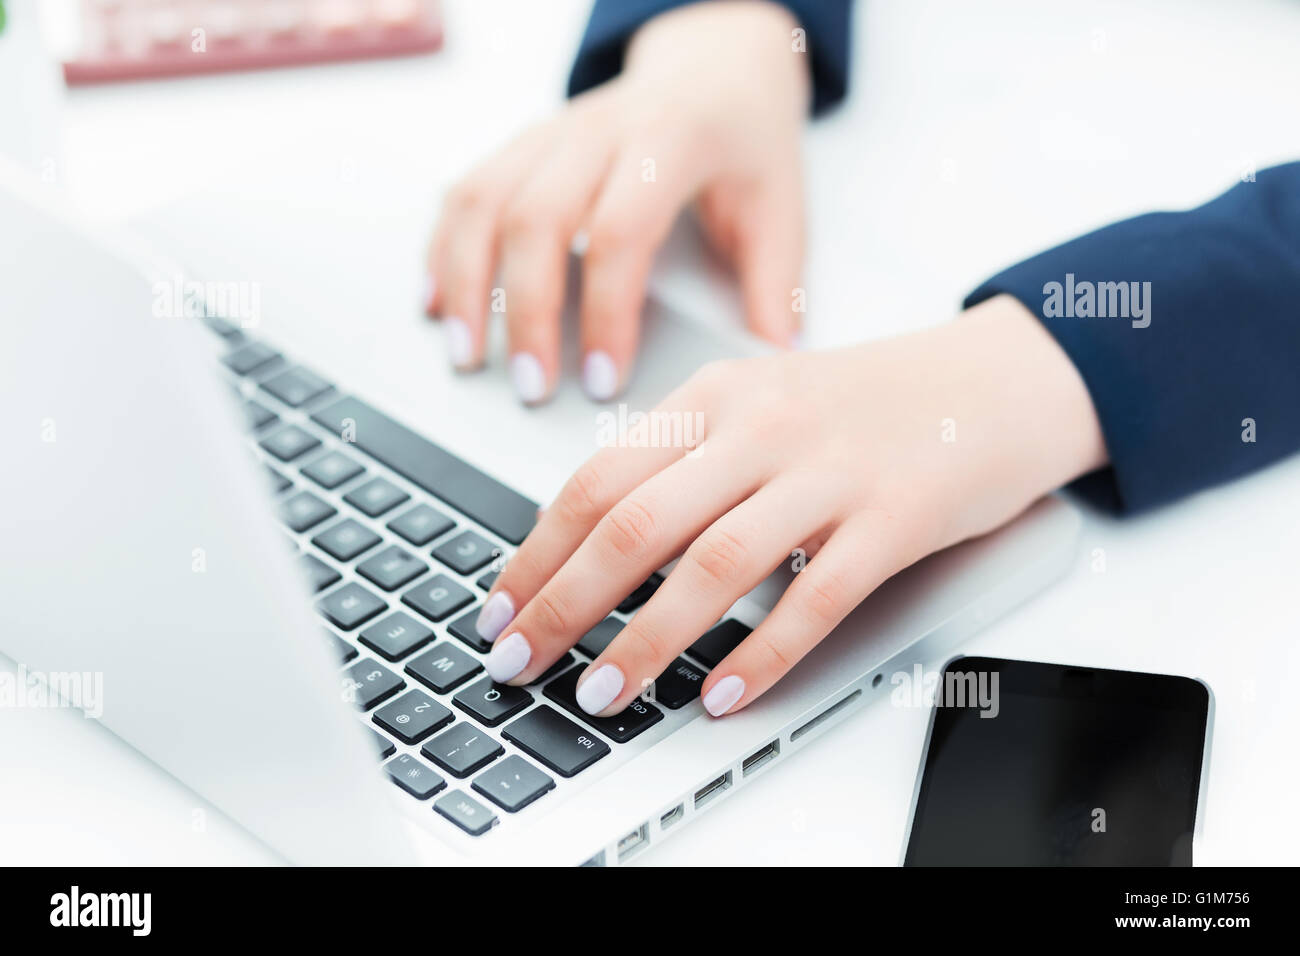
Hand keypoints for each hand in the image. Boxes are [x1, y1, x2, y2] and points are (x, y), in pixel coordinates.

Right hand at [425, 1, 810, 402]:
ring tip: (466, 355)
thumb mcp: (781, 203)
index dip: (606, 312)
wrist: (715, 66)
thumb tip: (774, 359)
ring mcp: (554, 133)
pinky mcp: (525, 144)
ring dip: (466, 283)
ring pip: (485, 199)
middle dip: (525, 311)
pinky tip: (436, 302)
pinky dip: (443, 248)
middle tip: (531, 386)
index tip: (603, 379)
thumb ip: (774, 282)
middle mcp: (601, 129)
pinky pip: (467, 190)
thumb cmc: (745, 140)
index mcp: (671, 141)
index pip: (621, 231)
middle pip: (536, 217)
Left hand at [472, 295, 1106, 715]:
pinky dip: (763, 653)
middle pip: (638, 522)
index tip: (500, 606)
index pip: (600, 477)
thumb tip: (592, 544)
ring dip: (647, 639)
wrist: (991, 380)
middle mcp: (762, 428)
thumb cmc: (863, 404)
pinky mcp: (894, 519)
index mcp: (716, 396)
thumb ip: (683, 459)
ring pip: (716, 564)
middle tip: (520, 660)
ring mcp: (829, 473)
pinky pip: (816, 597)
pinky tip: (721, 694)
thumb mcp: (758, 404)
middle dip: (564, 601)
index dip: (539, 550)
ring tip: (601, 693)